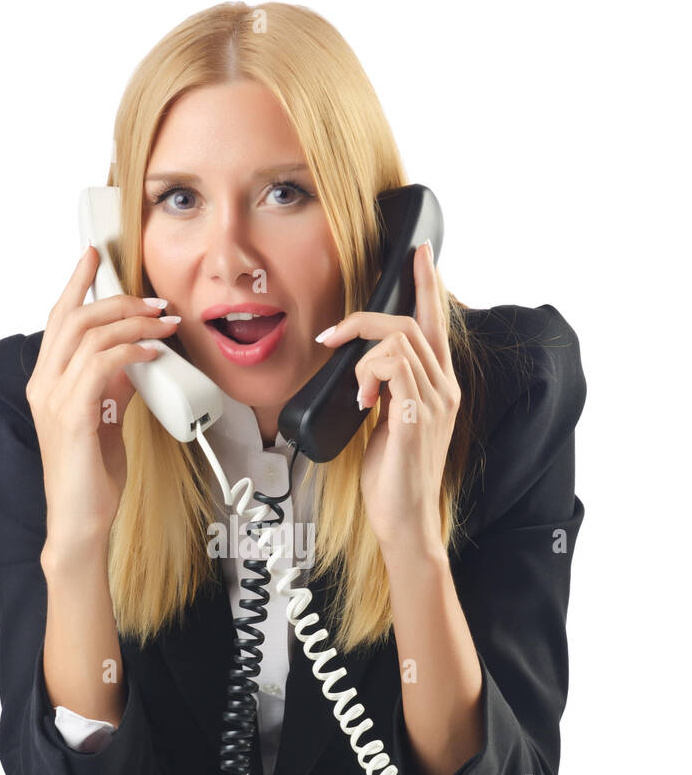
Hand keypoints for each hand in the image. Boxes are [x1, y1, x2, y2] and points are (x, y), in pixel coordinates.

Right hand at [25, 245, 180, 548]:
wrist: (81, 520)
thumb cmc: (93, 475)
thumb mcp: (108, 418)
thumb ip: (115, 385)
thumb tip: (137, 357)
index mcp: (48, 381)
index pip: (58, 319)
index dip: (76, 283)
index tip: (95, 255)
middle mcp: (44, 384)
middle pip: (74, 318)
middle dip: (117, 299)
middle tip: (155, 300)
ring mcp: (54, 399)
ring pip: (89, 336)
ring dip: (132, 323)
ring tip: (164, 324)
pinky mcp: (72, 416)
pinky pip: (101, 367)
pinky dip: (130, 352)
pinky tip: (153, 352)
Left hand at [315, 240, 459, 555]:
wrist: (406, 521)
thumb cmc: (393, 480)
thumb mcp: (389, 424)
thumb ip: (386, 392)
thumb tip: (364, 371)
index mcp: (440, 387)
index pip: (436, 324)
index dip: (428, 285)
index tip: (420, 253)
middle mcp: (444, 388)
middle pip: (410, 322)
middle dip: (363, 320)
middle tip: (330, 336)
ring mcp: (434, 401)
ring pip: (398, 340)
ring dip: (361, 357)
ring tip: (356, 393)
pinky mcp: (416, 416)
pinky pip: (392, 366)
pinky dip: (367, 375)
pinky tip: (363, 402)